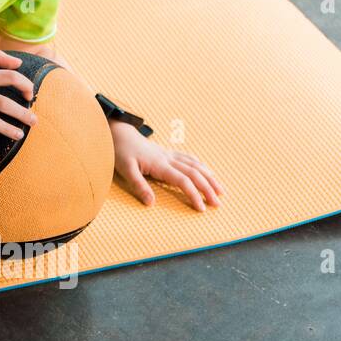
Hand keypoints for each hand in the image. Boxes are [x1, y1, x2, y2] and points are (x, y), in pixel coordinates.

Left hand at [109, 120, 225, 211]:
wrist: (119, 133)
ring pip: (196, 165)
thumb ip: (138, 186)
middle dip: (208, 189)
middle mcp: (168, 158)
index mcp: (159, 164)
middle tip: (218, 204)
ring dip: (210, 177)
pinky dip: (202, 166)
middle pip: (195, 174)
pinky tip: (208, 172)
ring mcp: (169, 154)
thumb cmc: (120, 152)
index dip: (194, 194)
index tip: (202, 208)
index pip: (183, 181)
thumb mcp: (125, 170)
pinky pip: (189, 158)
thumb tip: (151, 203)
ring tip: (221, 190)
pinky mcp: (168, 152)